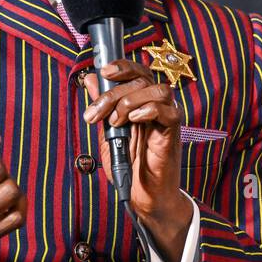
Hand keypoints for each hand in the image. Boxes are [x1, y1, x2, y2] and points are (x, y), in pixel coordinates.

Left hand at [81, 58, 187, 227]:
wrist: (138, 194)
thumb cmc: (127, 164)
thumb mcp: (106, 131)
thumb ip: (101, 106)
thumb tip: (89, 79)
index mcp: (141, 102)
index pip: (137, 72)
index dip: (123, 66)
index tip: (103, 72)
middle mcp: (156, 106)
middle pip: (142, 79)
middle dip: (113, 93)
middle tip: (96, 114)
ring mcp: (166, 119)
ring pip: (159, 90)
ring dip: (131, 101)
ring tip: (116, 122)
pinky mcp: (173, 134)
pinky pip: (169, 111)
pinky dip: (149, 110)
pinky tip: (133, 121)